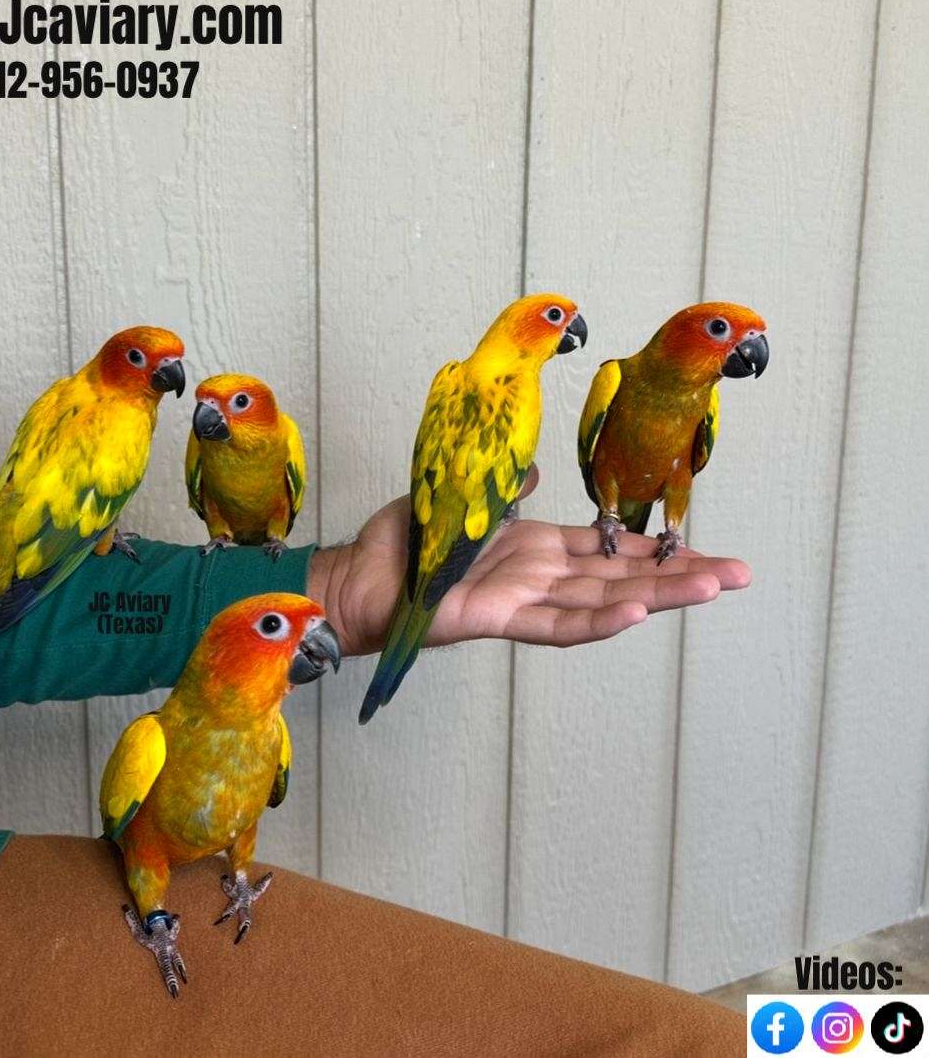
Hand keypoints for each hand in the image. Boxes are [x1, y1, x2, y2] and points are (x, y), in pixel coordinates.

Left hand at [307, 467, 750, 657]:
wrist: (358, 576)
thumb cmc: (405, 541)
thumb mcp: (465, 502)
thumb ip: (507, 492)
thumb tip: (533, 475)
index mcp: (532, 550)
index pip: (607, 553)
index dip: (653, 553)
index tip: (701, 549)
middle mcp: (537, 578)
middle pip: (621, 578)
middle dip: (680, 577)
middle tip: (740, 574)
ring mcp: (521, 602)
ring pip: (602, 603)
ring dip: (658, 596)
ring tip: (714, 587)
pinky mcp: (496, 620)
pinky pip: (555, 624)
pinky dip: (597, 620)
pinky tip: (639, 611)